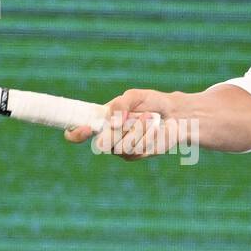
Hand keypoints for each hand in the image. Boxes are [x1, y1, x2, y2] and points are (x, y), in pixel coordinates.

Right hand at [63, 88, 178, 160]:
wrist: (175, 114)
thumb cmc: (152, 102)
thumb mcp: (134, 96)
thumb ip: (120, 104)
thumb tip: (111, 122)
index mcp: (102, 121)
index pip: (79, 133)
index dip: (76, 135)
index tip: (85, 129)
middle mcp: (108, 137)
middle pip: (102, 144)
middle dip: (118, 130)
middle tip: (132, 117)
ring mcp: (122, 148)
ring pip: (121, 147)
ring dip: (136, 131)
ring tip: (148, 117)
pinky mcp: (137, 155)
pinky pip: (136, 150)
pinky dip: (146, 137)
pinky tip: (154, 128)